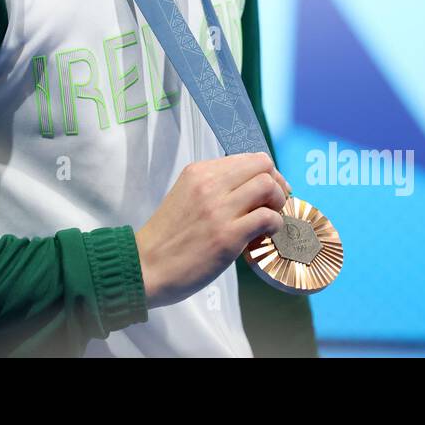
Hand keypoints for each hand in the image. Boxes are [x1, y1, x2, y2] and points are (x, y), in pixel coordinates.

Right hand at [134, 152, 290, 309]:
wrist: (146, 266)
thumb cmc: (167, 237)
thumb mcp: (185, 196)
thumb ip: (213, 187)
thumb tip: (248, 187)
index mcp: (199, 172)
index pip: (247, 158)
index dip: (266, 173)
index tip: (268, 192)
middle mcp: (209, 184)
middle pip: (263, 165)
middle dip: (277, 184)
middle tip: (275, 204)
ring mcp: (219, 209)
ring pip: (268, 186)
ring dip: (278, 203)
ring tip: (269, 220)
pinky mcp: (228, 236)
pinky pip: (268, 218)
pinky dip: (274, 225)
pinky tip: (264, 235)